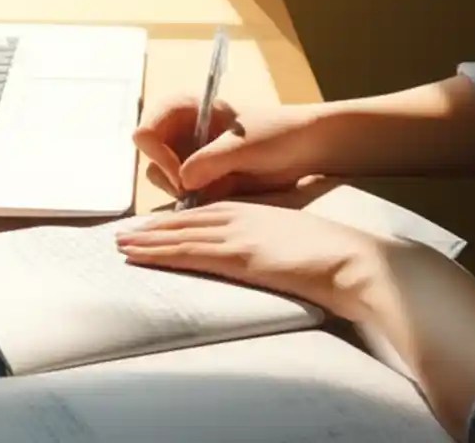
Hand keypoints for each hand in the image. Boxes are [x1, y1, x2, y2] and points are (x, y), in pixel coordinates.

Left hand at [115, 201, 387, 321]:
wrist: (354, 260)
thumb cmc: (335, 256)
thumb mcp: (298, 240)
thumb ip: (276, 243)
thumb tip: (270, 255)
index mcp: (255, 212)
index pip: (205, 214)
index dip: (176, 220)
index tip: (155, 225)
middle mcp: (240, 218)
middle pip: (186, 221)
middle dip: (153, 228)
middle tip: (125, 234)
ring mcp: (237, 235)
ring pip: (179, 235)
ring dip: (146, 240)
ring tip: (120, 244)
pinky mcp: (237, 255)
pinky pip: (188, 252)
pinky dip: (158, 253)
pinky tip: (138, 256)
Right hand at [133, 96, 324, 200]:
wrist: (307, 149)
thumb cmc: (278, 133)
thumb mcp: (243, 146)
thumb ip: (210, 160)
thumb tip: (183, 182)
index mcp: (185, 109)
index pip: (146, 132)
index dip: (158, 156)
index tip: (184, 176)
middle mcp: (181, 131)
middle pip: (150, 159)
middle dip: (170, 178)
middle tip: (198, 190)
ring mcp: (189, 155)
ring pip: (163, 180)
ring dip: (182, 191)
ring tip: (216, 190)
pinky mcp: (201, 178)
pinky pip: (182, 194)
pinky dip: (194, 201)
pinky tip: (220, 196)